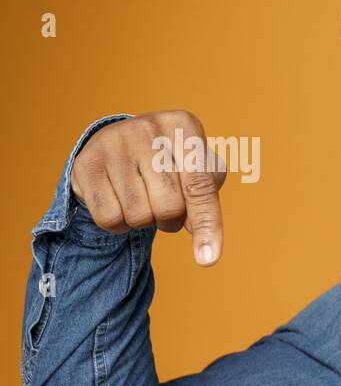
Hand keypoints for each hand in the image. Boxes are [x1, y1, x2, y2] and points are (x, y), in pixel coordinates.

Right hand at [70, 111, 225, 265]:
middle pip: (169, 206)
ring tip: (141, 198)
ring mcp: (113, 142)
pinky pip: (110, 219)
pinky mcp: (86, 163)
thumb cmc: (171, 163)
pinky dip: (119, 225)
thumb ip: (206, 199)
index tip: (208, 261)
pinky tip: (119, 202)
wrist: (119, 145)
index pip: (201, 186)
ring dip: (144, 222)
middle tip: (164, 205)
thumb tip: (199, 232)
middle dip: (171, 219)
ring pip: (139, 216)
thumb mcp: (197, 171)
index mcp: (182, 124)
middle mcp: (147, 127)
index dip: (208, 225)